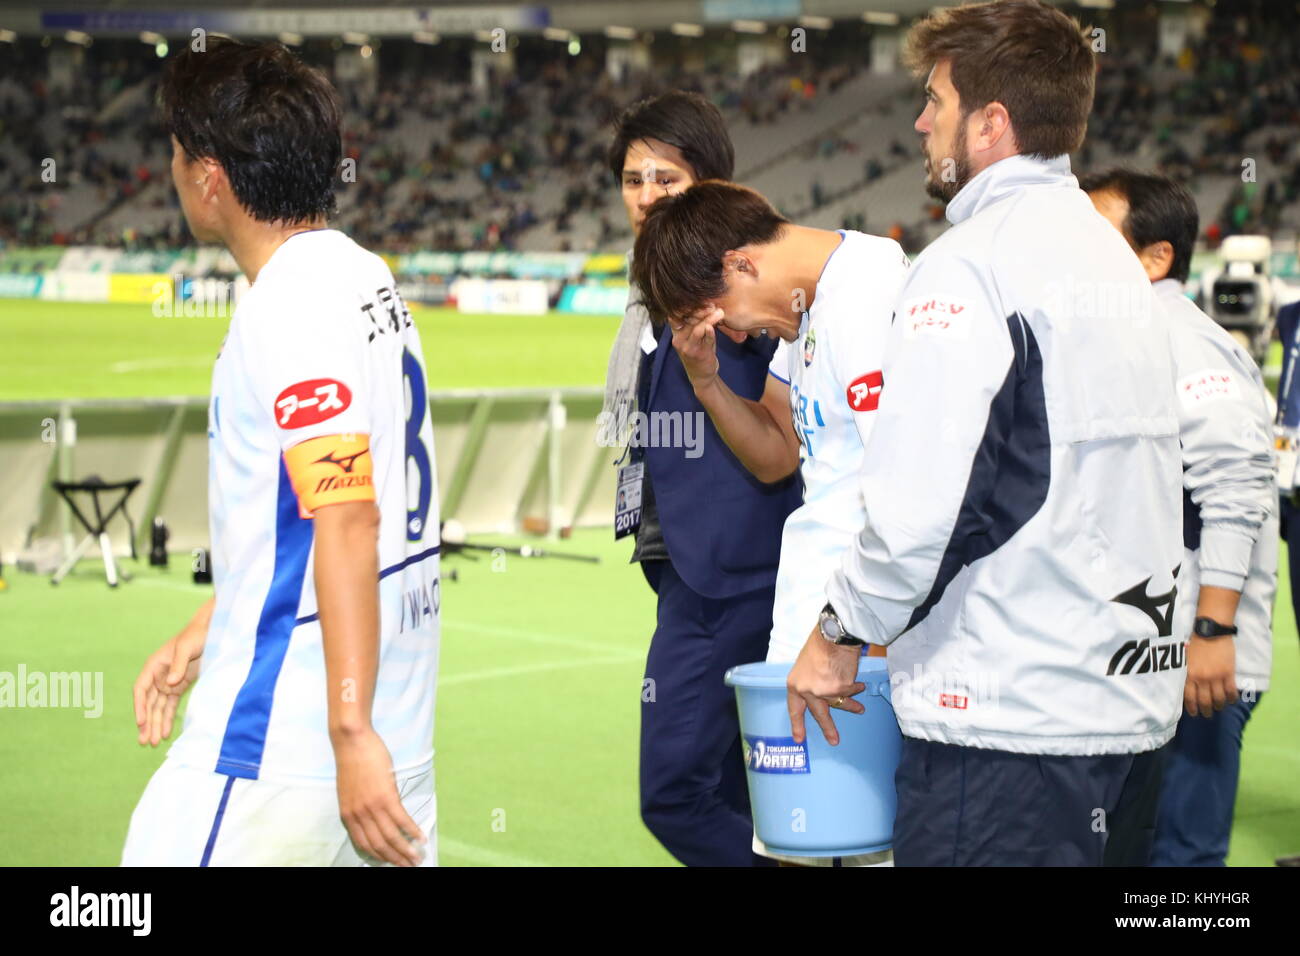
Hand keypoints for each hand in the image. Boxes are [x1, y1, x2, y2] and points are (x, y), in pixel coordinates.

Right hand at [133, 609, 207, 745]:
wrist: (212, 631)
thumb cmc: (197, 635)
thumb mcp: (187, 647)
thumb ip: (179, 664)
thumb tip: (170, 683)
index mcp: (154, 665)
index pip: (141, 689)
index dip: (139, 706)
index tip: (141, 722)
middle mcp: (158, 675)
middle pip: (149, 703)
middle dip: (147, 722)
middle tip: (144, 741)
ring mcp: (169, 682)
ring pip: (158, 707)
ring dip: (156, 724)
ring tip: (153, 743)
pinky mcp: (180, 686)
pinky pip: (170, 705)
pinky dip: (168, 718)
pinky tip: (166, 732)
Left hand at [334, 727, 426, 866]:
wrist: (351, 741)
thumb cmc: (352, 762)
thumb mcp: (349, 791)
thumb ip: (359, 807)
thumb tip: (373, 819)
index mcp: (348, 816)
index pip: (364, 845)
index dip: (379, 857)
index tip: (391, 862)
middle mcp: (359, 815)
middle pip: (379, 845)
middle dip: (395, 858)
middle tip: (409, 865)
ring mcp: (372, 807)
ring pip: (391, 837)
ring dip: (406, 850)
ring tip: (417, 858)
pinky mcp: (385, 796)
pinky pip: (401, 820)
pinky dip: (412, 831)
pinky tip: (421, 837)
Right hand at [670, 307, 724, 390]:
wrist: (702, 375)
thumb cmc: (699, 352)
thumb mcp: (695, 336)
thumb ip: (698, 323)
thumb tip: (708, 304)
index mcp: (676, 332)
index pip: (677, 315)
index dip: (688, 306)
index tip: (701, 298)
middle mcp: (679, 339)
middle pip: (688, 320)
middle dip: (701, 310)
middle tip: (712, 303)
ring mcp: (687, 347)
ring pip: (697, 329)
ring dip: (709, 319)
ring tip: (719, 312)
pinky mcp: (697, 354)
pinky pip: (704, 341)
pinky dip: (709, 333)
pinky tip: (714, 326)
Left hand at [787, 623, 866, 745]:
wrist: (833, 636)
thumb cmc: (819, 645)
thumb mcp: (805, 664)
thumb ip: (810, 680)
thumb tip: (819, 689)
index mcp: (795, 685)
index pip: (795, 708)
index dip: (797, 724)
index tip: (799, 738)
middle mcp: (808, 692)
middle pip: (819, 714)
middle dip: (828, 728)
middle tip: (833, 741)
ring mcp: (825, 692)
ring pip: (840, 704)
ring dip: (852, 707)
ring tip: (860, 710)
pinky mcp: (841, 690)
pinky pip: (851, 692)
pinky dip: (856, 688)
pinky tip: (860, 684)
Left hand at [1184, 635, 1236, 717]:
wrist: (1210, 632)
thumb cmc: (1195, 644)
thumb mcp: (1185, 660)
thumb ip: (1187, 674)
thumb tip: (1187, 688)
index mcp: (1189, 675)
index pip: (1189, 697)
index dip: (1192, 708)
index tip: (1194, 713)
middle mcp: (1202, 678)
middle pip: (1204, 701)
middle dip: (1206, 710)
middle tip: (1207, 714)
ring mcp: (1216, 677)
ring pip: (1218, 699)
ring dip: (1219, 706)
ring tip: (1219, 708)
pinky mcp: (1228, 673)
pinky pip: (1231, 691)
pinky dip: (1231, 699)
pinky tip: (1231, 701)